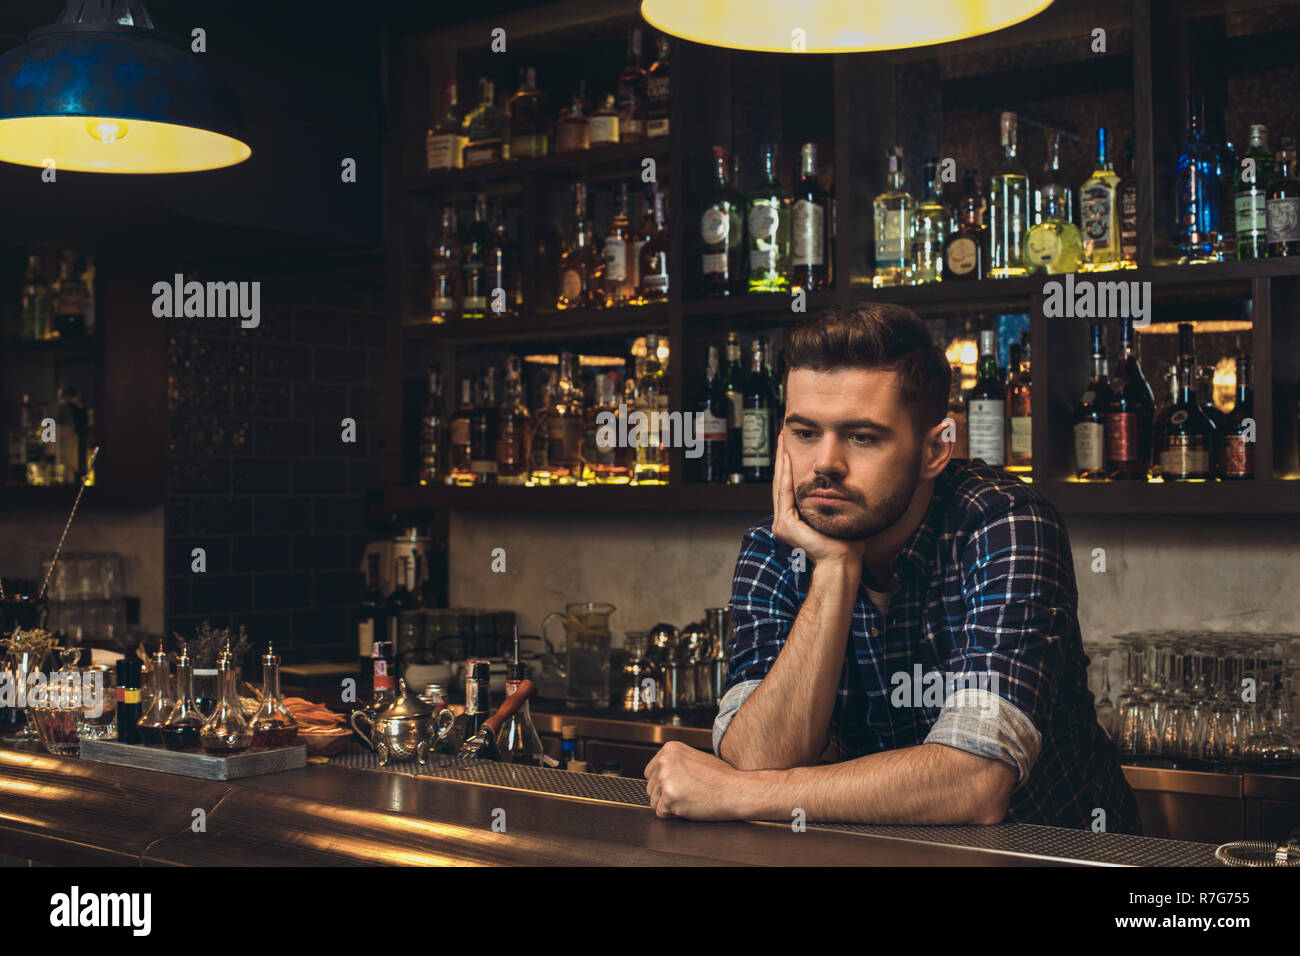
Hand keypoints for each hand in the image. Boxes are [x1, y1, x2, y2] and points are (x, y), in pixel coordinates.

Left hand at [644, 741, 753, 820]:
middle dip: (665, 795)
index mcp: (669, 749)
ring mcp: (666, 779)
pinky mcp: (670, 797)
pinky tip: (689, 806)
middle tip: (686, 794)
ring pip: (654, 801)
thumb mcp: (694, 758)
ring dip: (668, 806)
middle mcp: (665, 762)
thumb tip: (660, 773)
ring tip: (689, 799)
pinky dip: (673, 815)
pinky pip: (661, 813)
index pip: (650, 772)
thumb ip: (675, 763)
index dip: (662, 783)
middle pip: (651, 787)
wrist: (735, 790)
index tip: (676, 786)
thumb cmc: (720, 777)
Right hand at [771, 431, 865, 567]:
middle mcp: (785, 520)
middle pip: (782, 482)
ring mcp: (782, 523)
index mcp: (795, 519)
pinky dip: (785, 474)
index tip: (791, 446)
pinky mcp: (785, 524)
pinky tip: (786, 458)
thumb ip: (836, 498)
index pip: (791, 486)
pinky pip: (784, 493)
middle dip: (782, 457)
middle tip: (782, 436)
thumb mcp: (838, 512)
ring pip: (781, 484)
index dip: (790, 465)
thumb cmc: (846, 541)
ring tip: (781, 441)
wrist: (843, 560)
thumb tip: (847, 483)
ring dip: (781, 461)